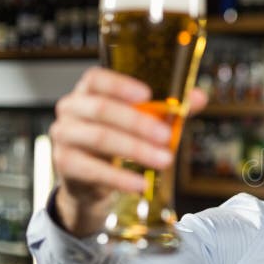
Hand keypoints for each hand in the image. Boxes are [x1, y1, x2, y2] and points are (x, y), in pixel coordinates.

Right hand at [50, 67, 207, 235]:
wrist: (91, 178)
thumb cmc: (118, 138)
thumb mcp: (143, 121)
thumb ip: (169, 108)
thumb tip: (199, 97)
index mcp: (89, 91)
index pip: (97, 78)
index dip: (120, 85)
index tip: (147, 94)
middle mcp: (72, 109)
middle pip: (101, 109)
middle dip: (138, 122)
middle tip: (166, 136)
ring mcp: (64, 136)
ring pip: (99, 138)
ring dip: (135, 149)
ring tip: (164, 160)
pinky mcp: (65, 164)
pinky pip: (93, 170)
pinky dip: (120, 178)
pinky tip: (142, 184)